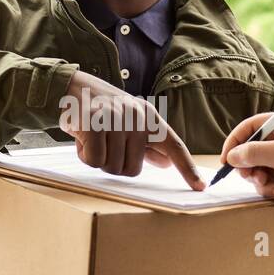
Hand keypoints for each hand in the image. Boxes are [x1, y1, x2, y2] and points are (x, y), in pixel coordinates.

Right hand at [59, 70, 203, 189]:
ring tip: (94, 138)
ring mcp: (116, 120)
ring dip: (100, 160)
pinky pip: (95, 162)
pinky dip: (86, 156)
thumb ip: (147, 144)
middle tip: (106, 144)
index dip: (187, 168)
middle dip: (116, 164)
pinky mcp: (94, 125)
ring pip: (113, 167)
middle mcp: (137, 117)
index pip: (174, 146)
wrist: (73, 87)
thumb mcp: (130, 123)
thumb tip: (167, 163)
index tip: (200, 187)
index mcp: (150, 118)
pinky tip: (83, 139)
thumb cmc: (103, 112)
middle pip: (133, 169)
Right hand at [219, 111, 273, 214]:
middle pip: (250, 150)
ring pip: (256, 169)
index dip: (235, 142)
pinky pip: (266, 181)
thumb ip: (254, 152)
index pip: (250, 127)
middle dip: (248, 166)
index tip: (226, 159)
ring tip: (270, 186)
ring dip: (259, 180)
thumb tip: (232, 157)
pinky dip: (269, 188)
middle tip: (250, 176)